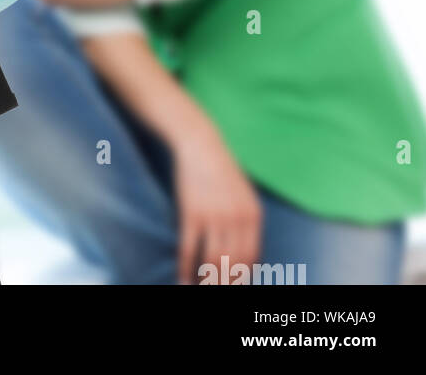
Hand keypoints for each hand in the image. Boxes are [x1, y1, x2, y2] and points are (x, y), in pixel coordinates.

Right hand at [169, 122, 262, 283]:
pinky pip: (189, 246)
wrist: (200, 144)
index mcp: (253, 216)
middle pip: (233, 263)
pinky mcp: (191, 212)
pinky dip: (185, 265)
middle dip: (224, 283)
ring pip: (212, 260)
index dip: (241, 277)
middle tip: (216, 292)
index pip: (251, 258)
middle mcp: (237, 218)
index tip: (232, 286)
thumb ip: (247, 221)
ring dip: (206, 280)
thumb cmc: (221, 169)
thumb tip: (246, 254)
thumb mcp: (243, 194)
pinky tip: (182, 276)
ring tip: (200, 289)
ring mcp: (214, 216)